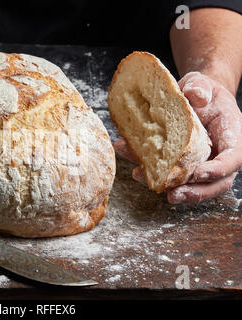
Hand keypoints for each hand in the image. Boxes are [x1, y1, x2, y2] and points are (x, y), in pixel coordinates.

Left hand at [113, 71, 241, 203]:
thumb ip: (200, 87)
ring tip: (153, 187)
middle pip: (216, 182)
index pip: (233, 158)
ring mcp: (203, 162)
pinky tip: (136, 170)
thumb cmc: (200, 91)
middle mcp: (219, 153)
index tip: (198, 174)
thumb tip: (195, 95)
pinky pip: (173, 175)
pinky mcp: (184, 165)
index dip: (217, 169)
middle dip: (195, 192)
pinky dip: (154, 176)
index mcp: (231, 133)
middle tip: (173, 195)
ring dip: (174, 191)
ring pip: (195, 185)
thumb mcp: (200, 83)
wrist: (191, 97)